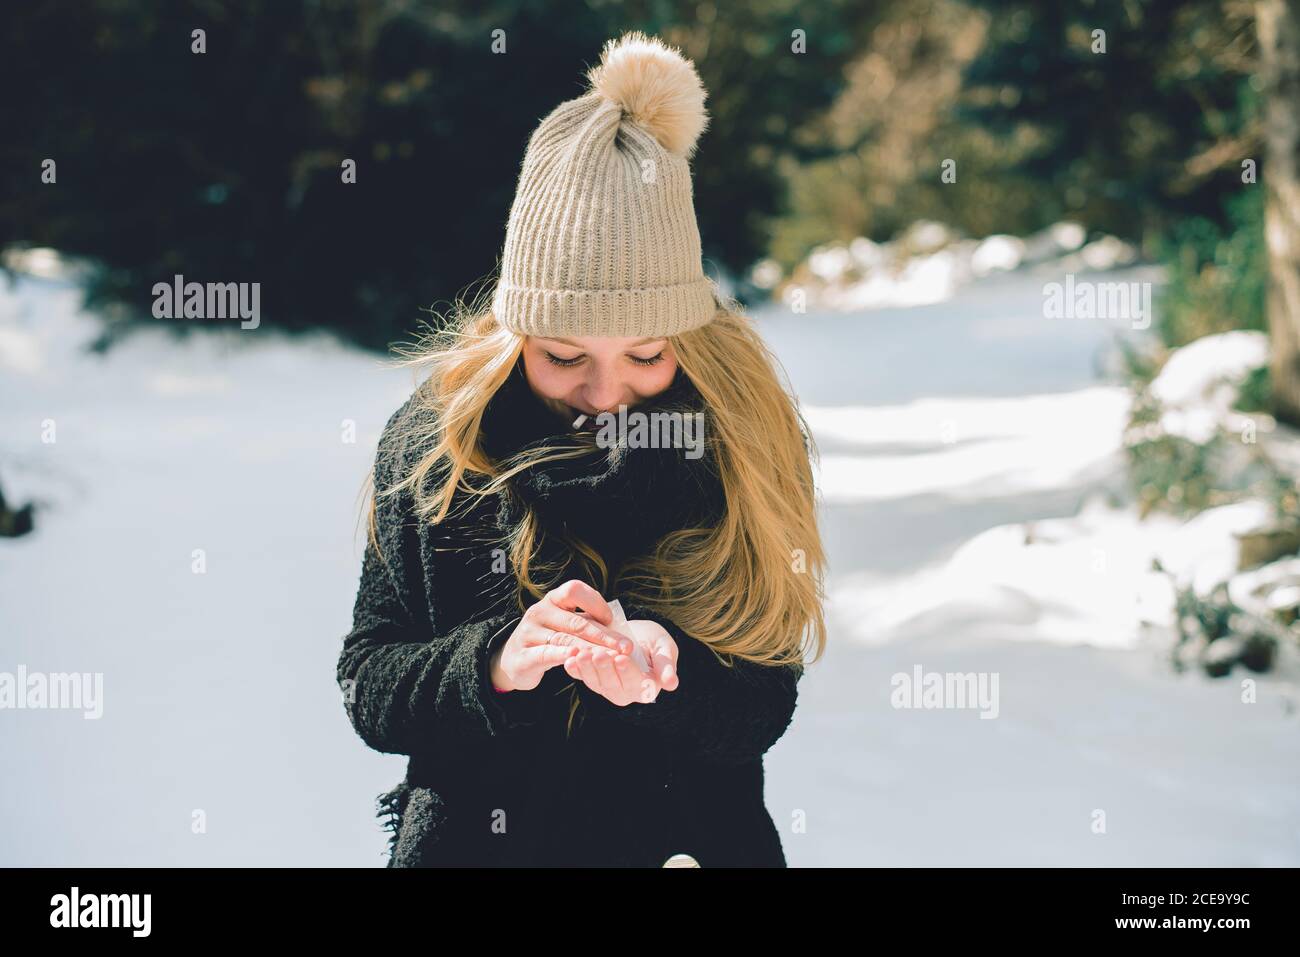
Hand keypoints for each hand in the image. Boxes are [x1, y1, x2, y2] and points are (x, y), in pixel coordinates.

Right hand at [491, 580, 633, 691]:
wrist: (515, 660)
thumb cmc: (550, 639)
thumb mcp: (566, 625)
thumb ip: (587, 623)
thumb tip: (620, 628)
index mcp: (553, 599)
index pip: (574, 590)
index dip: (596, 603)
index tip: (612, 620)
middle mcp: (539, 611)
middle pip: (576, 621)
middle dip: (604, 635)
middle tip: (625, 647)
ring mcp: (529, 633)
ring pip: (565, 639)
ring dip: (590, 649)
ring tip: (610, 657)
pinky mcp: (522, 656)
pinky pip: (545, 654)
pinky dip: (562, 655)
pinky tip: (577, 657)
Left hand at [563, 617, 679, 705]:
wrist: (635, 635)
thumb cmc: (654, 642)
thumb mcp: (665, 648)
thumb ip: (666, 665)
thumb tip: (672, 684)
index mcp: (646, 688)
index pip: (636, 682)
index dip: (628, 671)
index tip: (621, 658)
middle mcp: (625, 693)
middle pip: (613, 685)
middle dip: (605, 669)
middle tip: (599, 654)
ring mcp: (606, 688)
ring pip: (595, 683)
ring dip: (587, 669)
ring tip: (582, 654)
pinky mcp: (592, 679)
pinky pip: (582, 677)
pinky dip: (575, 670)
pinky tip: (569, 660)